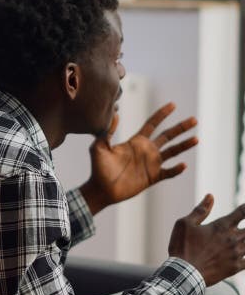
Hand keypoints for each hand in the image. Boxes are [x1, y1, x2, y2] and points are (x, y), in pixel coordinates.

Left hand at [81, 102, 197, 213]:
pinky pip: (169, 172)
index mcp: (136, 141)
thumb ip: (106, 131)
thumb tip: (115, 114)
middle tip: (194, 119)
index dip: (162, 114)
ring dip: (184, 145)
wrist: (101, 189)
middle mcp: (146, 150)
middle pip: (168, 136)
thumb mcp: (99, 146)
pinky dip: (177, 169)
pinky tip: (183, 165)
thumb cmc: (98, 167)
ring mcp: (151, 164)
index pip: (152, 124)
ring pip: (173, 152)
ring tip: (196, 138)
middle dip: (181, 127)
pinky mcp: (153, 177)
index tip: (173, 105)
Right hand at [168, 194, 244, 286]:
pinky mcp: (235, 267)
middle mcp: (232, 239)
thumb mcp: (185, 224)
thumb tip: (211, 196)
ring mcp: (236, 254)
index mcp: (221, 226)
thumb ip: (200, 210)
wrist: (184, 273)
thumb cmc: (182, 246)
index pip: (242, 212)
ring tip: (244, 238)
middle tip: (244, 229)